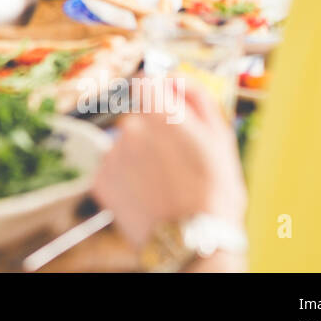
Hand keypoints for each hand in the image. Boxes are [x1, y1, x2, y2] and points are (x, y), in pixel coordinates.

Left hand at [92, 81, 246, 248]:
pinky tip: (147, 195)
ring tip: (164, 184)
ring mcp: (112, 154)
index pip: (146, 83)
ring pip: (126, 145)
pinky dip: (126, 178)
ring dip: (140, 157)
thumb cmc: (214, 191)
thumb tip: (175, 78)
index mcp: (159, 112)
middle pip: (138, 118)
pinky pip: (113, 168)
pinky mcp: (100, 179)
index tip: (170, 114)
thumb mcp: (220, 135)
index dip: (159, 97)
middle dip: (154, 133)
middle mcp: (129, 127)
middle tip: (177, 163)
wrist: (194, 243)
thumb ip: (197, 96)